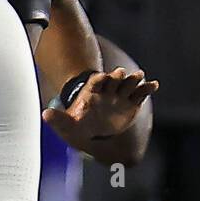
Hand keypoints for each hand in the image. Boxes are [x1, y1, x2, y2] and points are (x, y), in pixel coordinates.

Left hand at [42, 67, 157, 146]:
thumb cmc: (80, 124)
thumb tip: (45, 114)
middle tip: (121, 72)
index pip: (96, 83)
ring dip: (134, 79)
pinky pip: (141, 94)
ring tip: (140, 76)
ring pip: (129, 84)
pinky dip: (147, 88)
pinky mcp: (132, 103)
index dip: (99, 79)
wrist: (94, 128)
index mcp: (92, 94)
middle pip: (114, 80)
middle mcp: (108, 92)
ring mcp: (121, 96)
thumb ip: (58, 119)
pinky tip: (154, 85)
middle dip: (117, 76)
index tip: (102, 76)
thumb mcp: (67, 124)